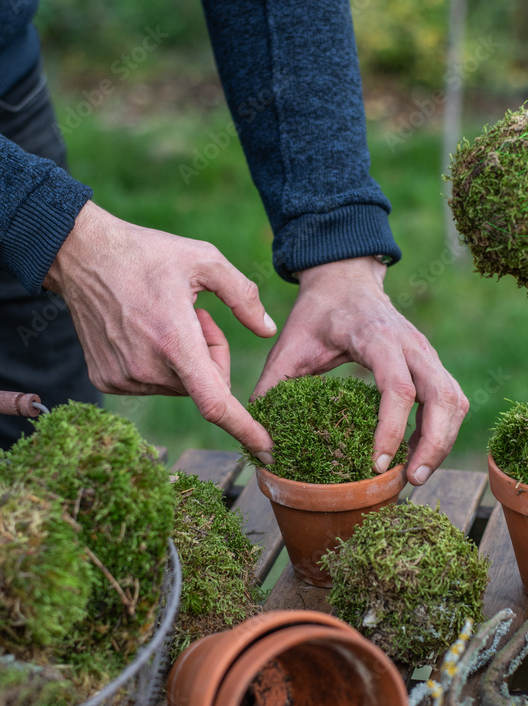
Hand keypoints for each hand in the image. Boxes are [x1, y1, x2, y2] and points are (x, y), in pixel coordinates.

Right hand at [43, 201, 275, 458]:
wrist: (81, 254)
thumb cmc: (147, 253)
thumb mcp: (204, 259)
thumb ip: (243, 295)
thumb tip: (268, 331)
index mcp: (174, 342)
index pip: (215, 403)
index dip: (245, 429)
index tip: (268, 451)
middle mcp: (146, 369)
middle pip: (205, 386)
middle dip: (213, 358)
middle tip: (200, 317)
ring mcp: (123, 379)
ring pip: (180, 387)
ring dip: (186, 360)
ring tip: (167, 318)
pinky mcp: (108, 381)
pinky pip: (153, 384)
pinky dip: (161, 364)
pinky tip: (146, 330)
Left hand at [252, 256, 468, 484]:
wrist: (345, 279)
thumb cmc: (316, 314)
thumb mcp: (288, 347)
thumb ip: (271, 390)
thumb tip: (261, 444)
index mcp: (376, 337)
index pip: (398, 389)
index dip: (391, 430)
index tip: (376, 464)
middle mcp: (411, 345)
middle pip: (443, 397)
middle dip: (433, 444)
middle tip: (412, 480)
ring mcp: (427, 353)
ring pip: (455, 400)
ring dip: (443, 441)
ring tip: (417, 474)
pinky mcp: (432, 363)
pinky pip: (452, 400)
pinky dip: (443, 430)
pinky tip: (419, 453)